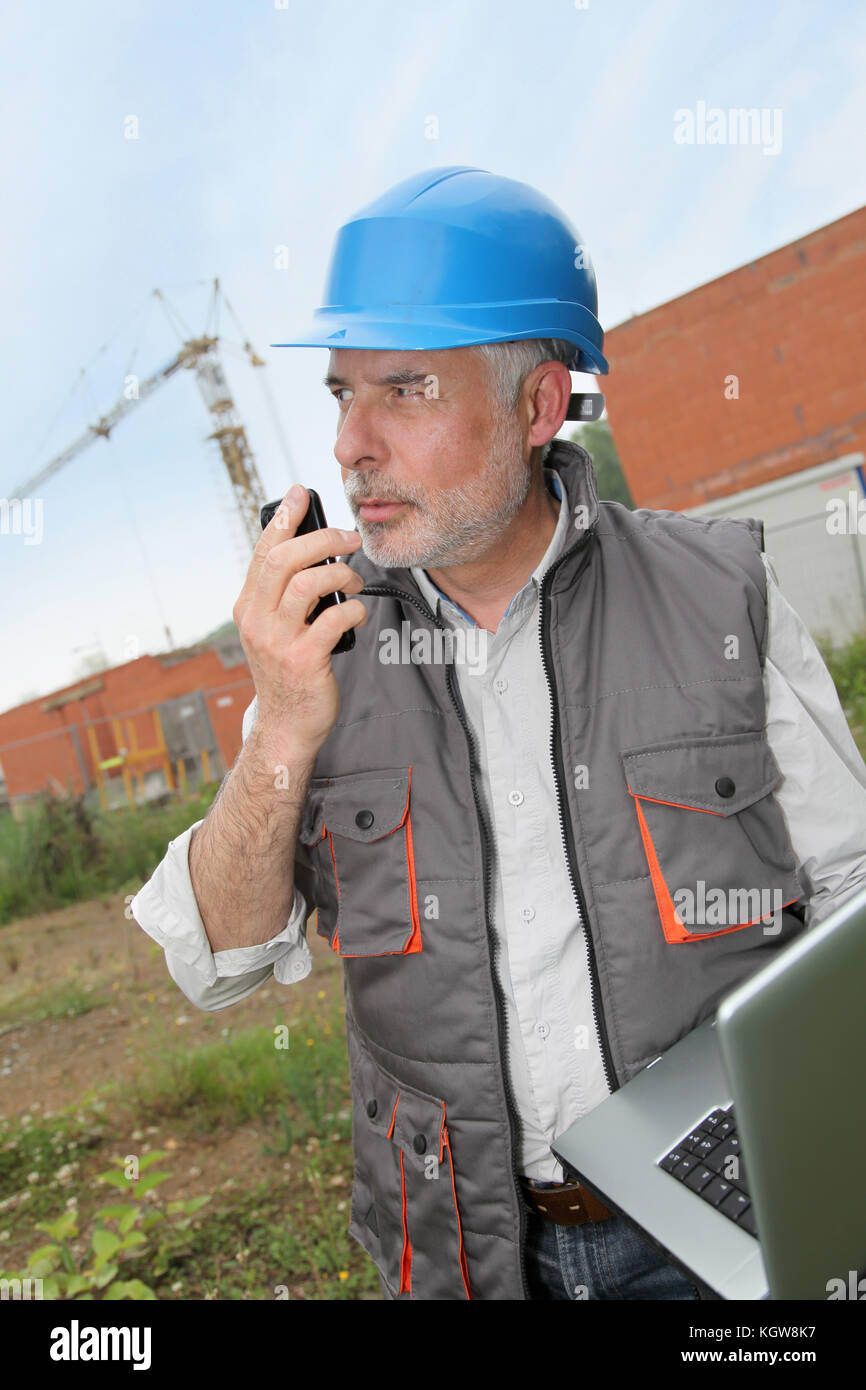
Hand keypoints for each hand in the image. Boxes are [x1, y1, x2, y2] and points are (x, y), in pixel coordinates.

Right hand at [233, 485, 366, 758]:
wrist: (286, 726)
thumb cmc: (290, 672)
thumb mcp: (276, 629)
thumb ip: (286, 595)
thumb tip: (317, 553)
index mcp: (247, 606)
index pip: (262, 551)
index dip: (283, 518)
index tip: (300, 492)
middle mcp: (256, 620)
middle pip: (283, 560)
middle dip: (321, 539)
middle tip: (350, 537)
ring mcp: (277, 641)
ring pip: (307, 584)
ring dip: (340, 574)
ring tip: (355, 581)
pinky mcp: (303, 660)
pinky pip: (333, 619)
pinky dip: (353, 610)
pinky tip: (358, 614)